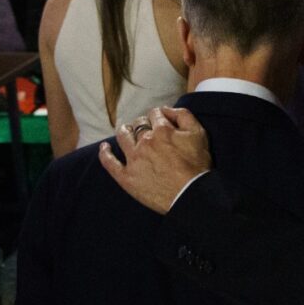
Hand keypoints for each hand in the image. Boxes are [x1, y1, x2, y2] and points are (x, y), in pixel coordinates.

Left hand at [98, 107, 212, 213]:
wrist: (191, 194)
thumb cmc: (197, 166)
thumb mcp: (199, 133)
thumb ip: (183, 115)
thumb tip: (167, 110)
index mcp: (162, 130)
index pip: (155, 114)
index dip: (158, 116)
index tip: (161, 122)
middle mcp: (145, 141)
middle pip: (138, 124)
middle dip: (143, 123)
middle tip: (147, 130)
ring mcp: (134, 159)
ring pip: (123, 137)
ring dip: (124, 131)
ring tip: (126, 132)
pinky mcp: (127, 177)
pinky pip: (110, 163)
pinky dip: (105, 153)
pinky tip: (104, 148)